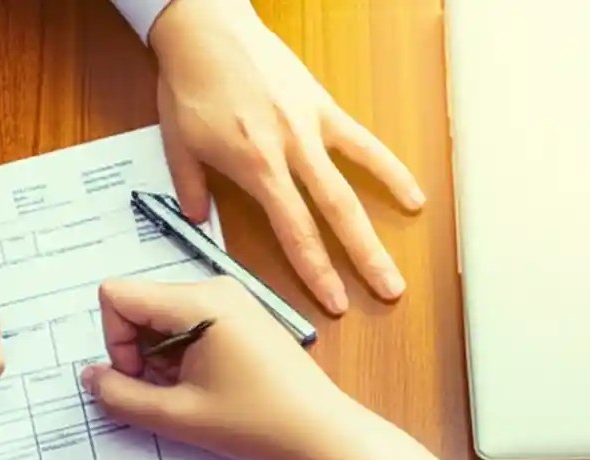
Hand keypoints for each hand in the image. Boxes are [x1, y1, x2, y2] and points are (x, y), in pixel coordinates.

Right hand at [79, 277, 350, 459]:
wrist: (321, 431)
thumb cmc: (258, 423)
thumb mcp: (177, 416)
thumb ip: (120, 396)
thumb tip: (90, 376)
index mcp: (199, 301)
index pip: (117, 295)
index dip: (114, 341)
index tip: (139, 379)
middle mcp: (213, 286)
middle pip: (139, 304)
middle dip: (137, 352)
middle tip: (167, 393)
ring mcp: (229, 298)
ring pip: (160, 316)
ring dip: (160, 357)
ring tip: (191, 392)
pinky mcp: (238, 313)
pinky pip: (186, 321)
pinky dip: (181, 354)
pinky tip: (205, 384)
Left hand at [150, 0, 425, 315]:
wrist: (206, 27)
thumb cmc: (190, 82)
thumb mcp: (176, 142)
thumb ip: (189, 187)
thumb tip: (197, 219)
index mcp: (254, 165)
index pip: (293, 231)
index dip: (315, 271)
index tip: (333, 302)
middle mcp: (289, 151)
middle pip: (334, 216)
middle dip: (361, 261)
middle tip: (387, 295)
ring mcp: (311, 128)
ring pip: (353, 187)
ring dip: (378, 230)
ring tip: (400, 265)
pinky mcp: (323, 106)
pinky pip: (363, 143)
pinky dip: (389, 170)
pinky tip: (412, 198)